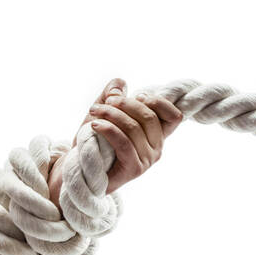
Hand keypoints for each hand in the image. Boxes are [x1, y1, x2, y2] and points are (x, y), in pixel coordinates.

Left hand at [53, 78, 183, 196]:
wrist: (81, 171)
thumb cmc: (95, 143)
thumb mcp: (102, 115)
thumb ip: (111, 97)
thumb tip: (119, 83)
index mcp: (156, 135)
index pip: (174, 116)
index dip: (159, 102)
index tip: (138, 95)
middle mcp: (157, 148)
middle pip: (149, 116)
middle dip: (125, 103)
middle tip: (105, 101)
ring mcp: (147, 160)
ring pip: (134, 128)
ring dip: (111, 114)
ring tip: (94, 111)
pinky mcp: (134, 169)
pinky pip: (124, 143)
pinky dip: (108, 129)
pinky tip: (94, 125)